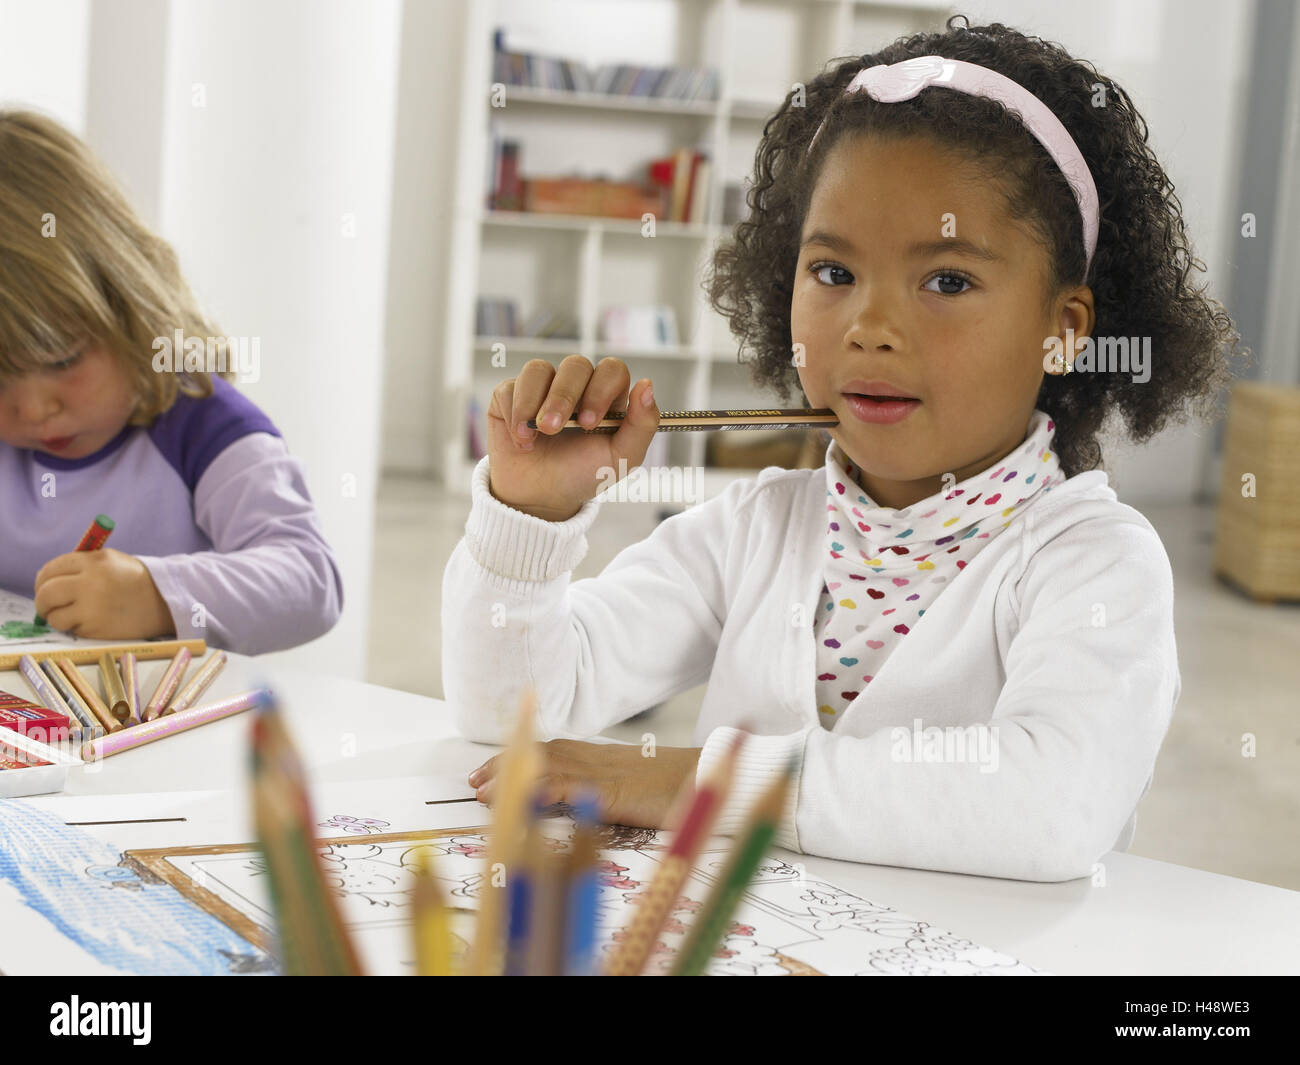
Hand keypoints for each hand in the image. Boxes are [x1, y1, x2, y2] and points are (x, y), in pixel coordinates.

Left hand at [33, 548, 175, 639]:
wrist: (165, 602)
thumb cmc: (134, 580)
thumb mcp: (110, 561)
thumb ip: (80, 566)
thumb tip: (46, 581)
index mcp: (93, 562)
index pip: (51, 570)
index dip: (42, 580)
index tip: (43, 587)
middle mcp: (90, 584)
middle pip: (46, 594)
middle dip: (42, 602)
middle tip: (46, 606)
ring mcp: (92, 608)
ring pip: (54, 616)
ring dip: (56, 617)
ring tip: (70, 616)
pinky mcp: (97, 628)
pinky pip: (72, 629)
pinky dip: (75, 627)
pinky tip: (91, 621)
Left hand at [467, 739, 701, 829]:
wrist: (707, 776)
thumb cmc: (674, 787)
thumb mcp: (631, 788)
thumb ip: (602, 792)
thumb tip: (576, 806)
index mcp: (598, 758)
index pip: (547, 753)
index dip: (514, 761)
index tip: (486, 774)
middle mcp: (595, 758)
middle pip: (539, 755)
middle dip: (503, 767)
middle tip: (474, 783)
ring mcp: (603, 772)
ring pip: (548, 768)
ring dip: (513, 780)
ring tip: (485, 794)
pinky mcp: (613, 789)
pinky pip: (574, 787)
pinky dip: (546, 791)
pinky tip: (525, 799)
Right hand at [486, 355, 658, 520]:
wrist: (539, 498)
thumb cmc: (582, 475)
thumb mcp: (621, 458)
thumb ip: (642, 425)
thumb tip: (647, 385)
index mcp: (606, 396)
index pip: (612, 370)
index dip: (601, 389)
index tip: (588, 422)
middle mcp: (576, 386)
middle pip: (575, 365)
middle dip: (563, 398)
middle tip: (555, 430)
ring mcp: (542, 388)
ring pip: (538, 369)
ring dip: (534, 403)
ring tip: (535, 435)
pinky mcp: (510, 395)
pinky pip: (509, 387)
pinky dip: (514, 414)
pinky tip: (521, 439)